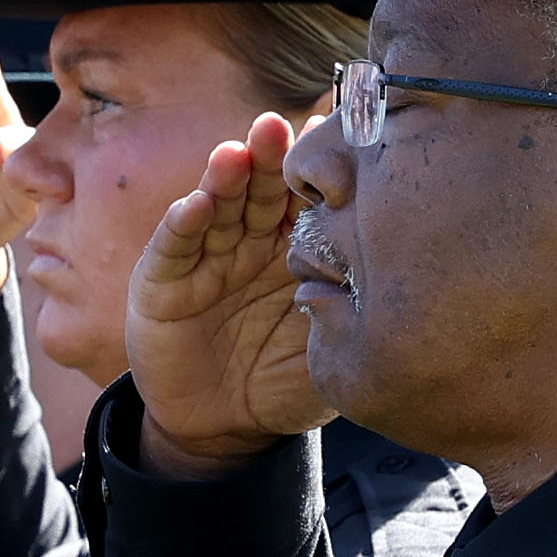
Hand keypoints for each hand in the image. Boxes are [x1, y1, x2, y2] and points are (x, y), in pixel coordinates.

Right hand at [128, 115, 324, 476]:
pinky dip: (183, 226)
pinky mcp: (162, 282)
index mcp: (294, 251)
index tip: (334, 135)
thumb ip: (350, 321)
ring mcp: (205, 258)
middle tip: (280, 127)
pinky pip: (174, 248)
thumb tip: (395, 291)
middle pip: (261, 190)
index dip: (317, 171)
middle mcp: (249, 244)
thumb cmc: (281, 385)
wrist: (223, 429)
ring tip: (237, 154)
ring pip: (217, 208)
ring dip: (225, 179)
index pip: (307, 201)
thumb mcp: (326, 356)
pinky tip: (195, 206)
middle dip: (269, 158)